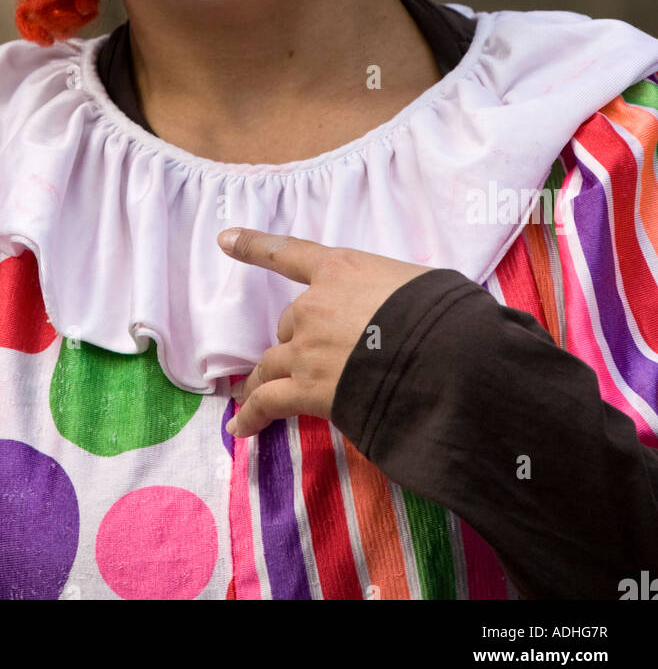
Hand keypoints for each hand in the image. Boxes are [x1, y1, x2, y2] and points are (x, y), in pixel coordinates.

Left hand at [217, 227, 430, 438]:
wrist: (444, 354)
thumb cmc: (441, 313)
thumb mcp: (415, 283)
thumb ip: (392, 291)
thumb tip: (400, 312)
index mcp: (339, 269)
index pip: (289, 253)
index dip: (254, 246)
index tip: (225, 240)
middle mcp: (314, 305)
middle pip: (290, 322)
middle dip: (298, 341)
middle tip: (311, 362)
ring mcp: (306, 347)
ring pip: (271, 363)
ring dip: (261, 379)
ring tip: (248, 396)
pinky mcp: (307, 389)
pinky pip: (268, 402)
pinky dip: (251, 416)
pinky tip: (240, 428)